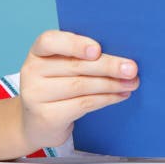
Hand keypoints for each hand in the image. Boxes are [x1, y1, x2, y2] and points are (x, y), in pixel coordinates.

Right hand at [18, 30, 138, 150]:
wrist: (37, 122)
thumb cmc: (57, 84)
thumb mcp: (62, 65)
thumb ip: (82, 56)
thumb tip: (121, 55)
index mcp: (38, 52)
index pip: (49, 41)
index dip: (74, 44)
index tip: (97, 50)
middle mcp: (32, 71)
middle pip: (75, 66)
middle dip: (108, 66)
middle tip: (132, 68)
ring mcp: (36, 95)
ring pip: (82, 86)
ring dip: (112, 84)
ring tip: (132, 82)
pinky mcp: (47, 116)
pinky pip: (83, 104)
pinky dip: (106, 98)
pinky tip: (119, 95)